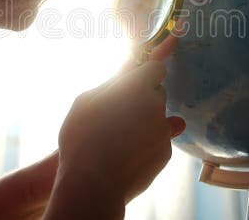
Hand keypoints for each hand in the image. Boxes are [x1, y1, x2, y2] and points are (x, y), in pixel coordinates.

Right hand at [56, 60, 185, 204]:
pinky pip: (160, 141)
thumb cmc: (82, 138)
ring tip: (121, 138)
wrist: (93, 184)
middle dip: (144, 99)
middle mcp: (156, 106)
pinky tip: (127, 155)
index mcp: (136, 87)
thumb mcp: (86, 101)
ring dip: (147, 122)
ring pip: (159, 118)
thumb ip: (112, 82)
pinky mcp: (166, 153)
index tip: (135, 84)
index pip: (156, 68)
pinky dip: (148, 144)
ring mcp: (163, 131)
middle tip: (120, 114)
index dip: (146, 75)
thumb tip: (129, 65)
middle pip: (158, 94)